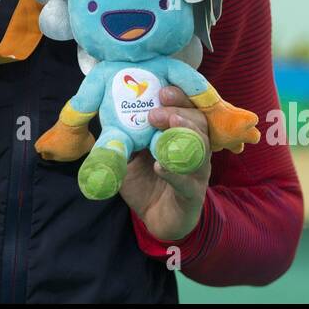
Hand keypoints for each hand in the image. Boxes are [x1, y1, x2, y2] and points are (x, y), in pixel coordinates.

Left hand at [119, 86, 211, 242]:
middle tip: (156, 113)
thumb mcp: (130, 153)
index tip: (162, 91)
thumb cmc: (147, 180)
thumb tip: (107, 114)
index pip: (187, 108)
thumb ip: (124, 136)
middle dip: (179, 112)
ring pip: (200, 148)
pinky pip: (188, 181)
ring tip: (166, 127)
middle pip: (198, 123)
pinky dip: (174, 173)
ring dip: (183, 134)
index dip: (179, 97)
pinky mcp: (192, 194)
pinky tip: (160, 166)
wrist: (156, 218)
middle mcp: (195, 148)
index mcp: (182, 133)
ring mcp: (197, 171)